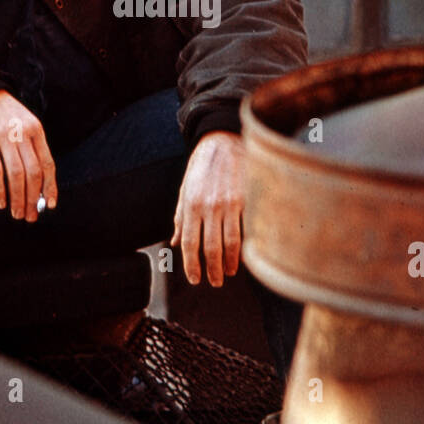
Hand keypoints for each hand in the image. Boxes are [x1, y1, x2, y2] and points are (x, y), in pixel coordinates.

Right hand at [0, 90, 57, 222]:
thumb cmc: (9, 120)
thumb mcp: (26, 127)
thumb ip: (34, 153)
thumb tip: (40, 191)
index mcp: (36, 130)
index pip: (48, 163)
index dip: (50, 187)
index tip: (51, 205)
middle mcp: (21, 133)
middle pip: (32, 172)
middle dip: (34, 198)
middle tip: (30, 216)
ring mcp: (2, 137)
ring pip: (15, 174)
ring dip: (18, 198)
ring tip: (18, 214)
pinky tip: (1, 203)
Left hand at [171, 131, 244, 286]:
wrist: (223, 141)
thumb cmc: (202, 166)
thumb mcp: (185, 189)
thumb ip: (181, 217)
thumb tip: (175, 242)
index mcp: (192, 205)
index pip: (190, 243)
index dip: (192, 265)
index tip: (195, 279)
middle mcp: (210, 206)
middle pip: (211, 248)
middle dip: (212, 270)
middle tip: (214, 282)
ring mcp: (230, 203)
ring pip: (231, 242)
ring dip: (230, 262)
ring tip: (228, 272)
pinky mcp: (247, 199)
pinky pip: (247, 228)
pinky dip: (246, 245)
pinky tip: (245, 254)